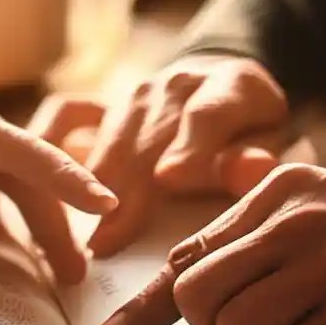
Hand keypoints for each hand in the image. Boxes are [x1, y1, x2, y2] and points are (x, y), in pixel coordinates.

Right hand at [37, 54, 288, 256]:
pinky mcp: (110, 102)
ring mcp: (140, 92)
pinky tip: (56, 198)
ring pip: (113, 139)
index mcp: (233, 85)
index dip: (189, 148)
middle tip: (109, 242)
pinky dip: (64, 159)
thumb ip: (254, 160)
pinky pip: (76, 123)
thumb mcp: (269, 143)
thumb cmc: (249, 132)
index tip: (168, 181)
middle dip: (128, 192)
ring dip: (93, 187)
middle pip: (151, 138)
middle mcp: (180, 82)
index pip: (208, 115)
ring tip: (83, 236)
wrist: (220, 88)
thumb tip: (256, 170)